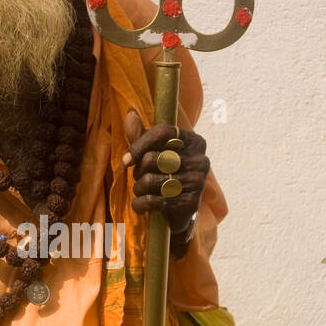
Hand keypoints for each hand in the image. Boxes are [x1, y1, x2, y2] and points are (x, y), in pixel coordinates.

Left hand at [122, 109, 208, 244]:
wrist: (182, 211)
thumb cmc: (167, 176)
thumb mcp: (156, 152)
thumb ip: (142, 135)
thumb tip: (130, 114)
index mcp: (194, 141)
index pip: (163, 132)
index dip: (139, 145)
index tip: (125, 160)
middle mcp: (200, 160)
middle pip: (152, 158)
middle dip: (138, 171)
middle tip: (140, 178)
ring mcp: (197, 182)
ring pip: (150, 180)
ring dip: (138, 188)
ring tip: (141, 191)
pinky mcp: (191, 203)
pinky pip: (153, 201)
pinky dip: (140, 204)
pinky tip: (140, 205)